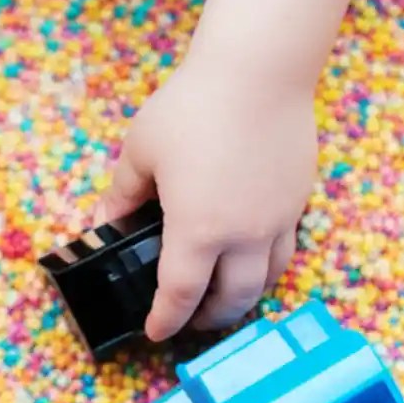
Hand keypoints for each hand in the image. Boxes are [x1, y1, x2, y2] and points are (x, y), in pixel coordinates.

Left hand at [95, 54, 317, 341]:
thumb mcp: (140, 153)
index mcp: (198, 230)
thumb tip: (104, 225)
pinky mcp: (298, 199)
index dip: (166, 319)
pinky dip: (266, 266)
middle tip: (190, 319)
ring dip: (243, 298)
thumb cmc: (191, 108)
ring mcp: (278, 219)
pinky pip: (284, 249)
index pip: (180, 294)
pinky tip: (249, 255)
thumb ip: (122, 196)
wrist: (259, 71)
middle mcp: (244, 235)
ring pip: (267, 280)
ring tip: (223, 296)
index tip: (155, 331)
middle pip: (232, 300)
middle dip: (209, 318)